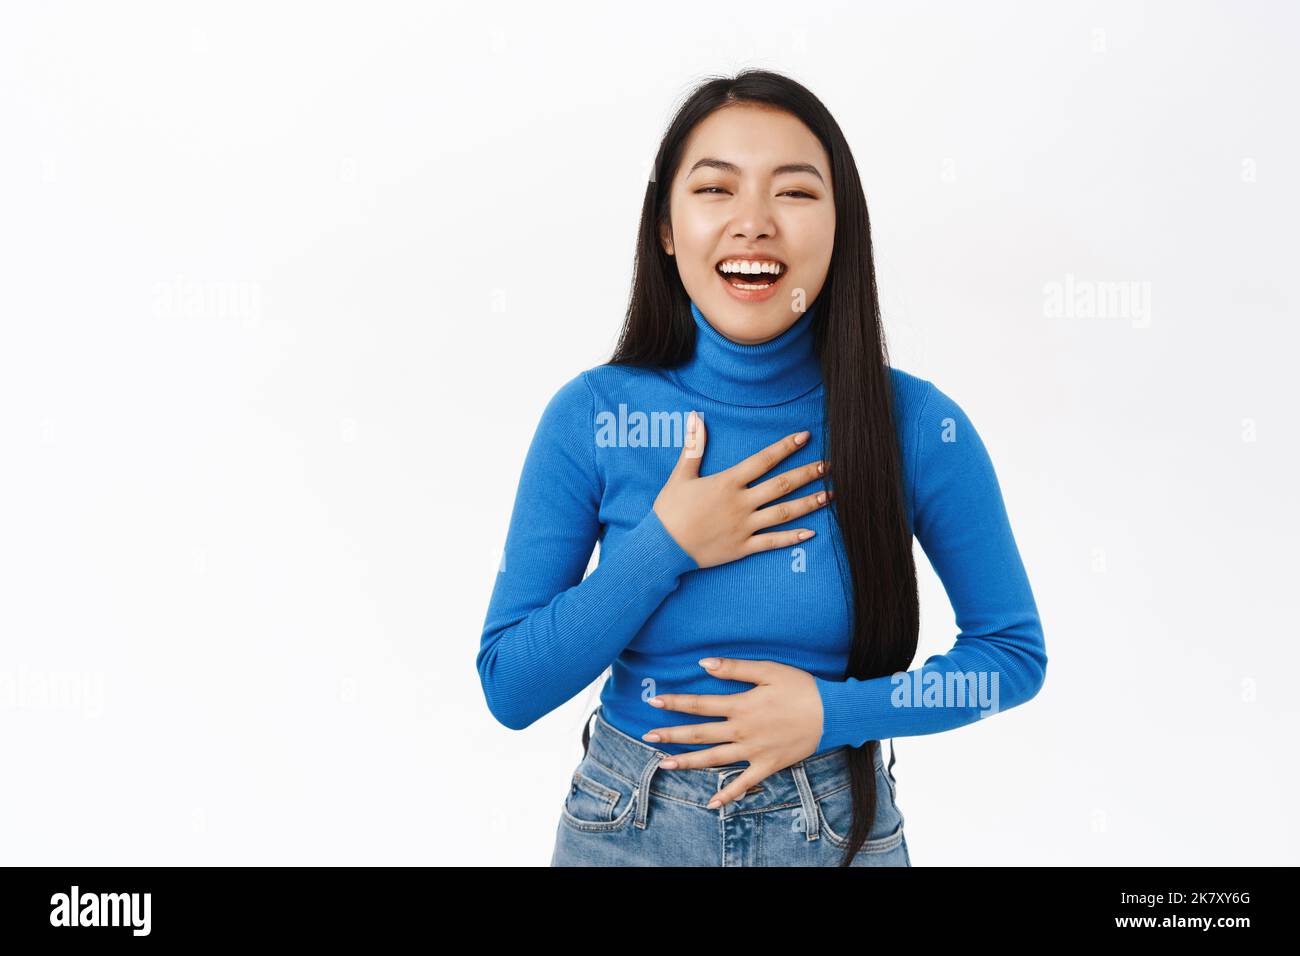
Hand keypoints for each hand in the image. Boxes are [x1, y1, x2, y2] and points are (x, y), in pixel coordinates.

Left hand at [641, 657, 823, 809]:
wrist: (833, 714)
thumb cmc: (801, 687)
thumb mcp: (768, 670)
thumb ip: (734, 668)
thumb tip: (703, 664)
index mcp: (741, 705)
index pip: (700, 704)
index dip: (675, 702)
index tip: (653, 702)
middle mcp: (742, 730)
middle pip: (700, 734)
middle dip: (672, 735)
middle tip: (648, 738)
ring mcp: (754, 751)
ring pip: (714, 759)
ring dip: (688, 763)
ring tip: (664, 765)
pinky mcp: (767, 766)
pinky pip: (743, 784)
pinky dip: (727, 795)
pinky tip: (711, 803)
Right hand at [653, 411, 832, 569]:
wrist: (662, 547)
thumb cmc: (670, 510)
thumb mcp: (681, 476)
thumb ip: (693, 446)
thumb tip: (695, 416)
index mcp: (727, 482)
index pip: (763, 460)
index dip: (785, 447)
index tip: (805, 437)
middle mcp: (741, 503)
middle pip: (782, 485)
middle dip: (808, 474)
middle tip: (830, 465)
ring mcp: (744, 526)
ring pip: (783, 513)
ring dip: (808, 503)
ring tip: (830, 495)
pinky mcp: (743, 547)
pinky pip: (772, 542)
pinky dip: (792, 538)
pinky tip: (811, 532)